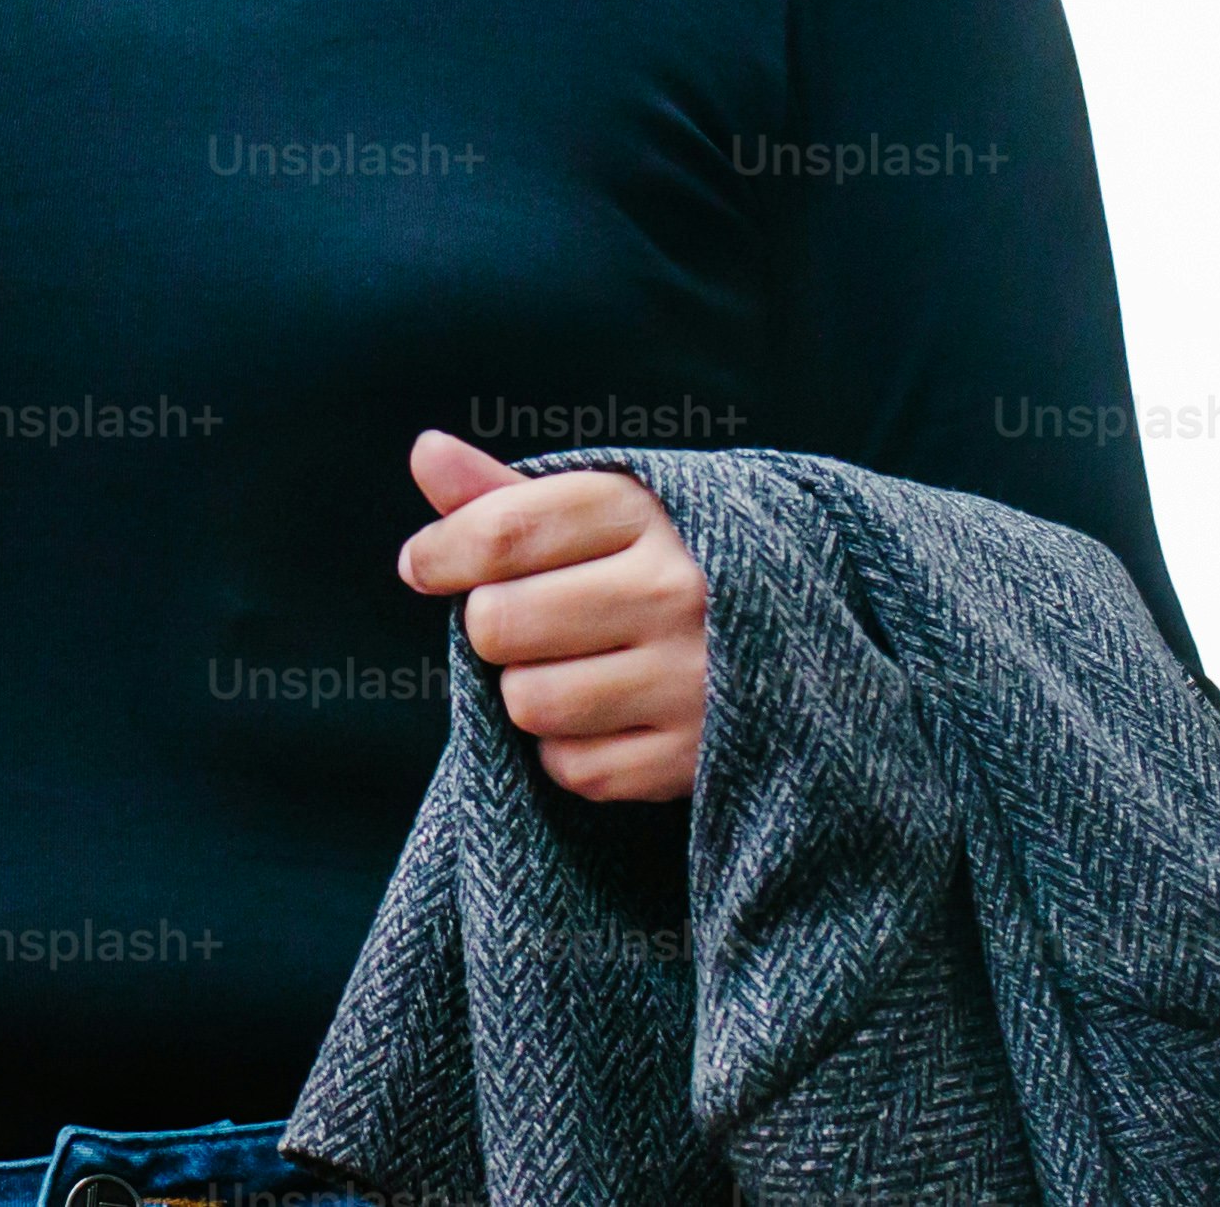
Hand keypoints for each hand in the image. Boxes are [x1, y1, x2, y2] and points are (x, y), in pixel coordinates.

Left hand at [393, 425, 709, 803]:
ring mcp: (691, 679)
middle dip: (494, 625)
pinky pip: (571, 768)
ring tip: (578, 666)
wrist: (794, 641)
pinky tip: (610, 715)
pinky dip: (570, 750)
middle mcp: (676, 591)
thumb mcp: (596, 515)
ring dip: (531, 690)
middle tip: (536, 619)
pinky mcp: (693, 758)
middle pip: (497, 622)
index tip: (425, 564)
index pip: (501, 531)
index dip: (441, 552)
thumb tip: (425, 452)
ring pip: (527, 701)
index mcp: (645, 513)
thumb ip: (504, 495)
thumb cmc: (659, 566)